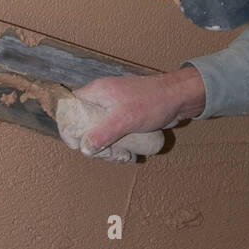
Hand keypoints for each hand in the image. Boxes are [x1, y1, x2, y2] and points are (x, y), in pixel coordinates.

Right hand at [60, 67, 204, 158]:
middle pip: (85, 124)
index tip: (76, 144)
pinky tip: (128, 154)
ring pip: (100, 132)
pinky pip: (114, 133)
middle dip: (93, 144)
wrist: (179, 98)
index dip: (69, 126)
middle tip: (106, 154)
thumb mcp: (124, 119)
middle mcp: (102, 99)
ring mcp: (114, 108)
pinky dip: (118, 145)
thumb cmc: (152, 102)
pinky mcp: (126, 116)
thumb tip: (85, 149)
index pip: (70, 107)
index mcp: (97, 92)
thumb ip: (102, 134)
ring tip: (122, 156)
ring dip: (108, 147)